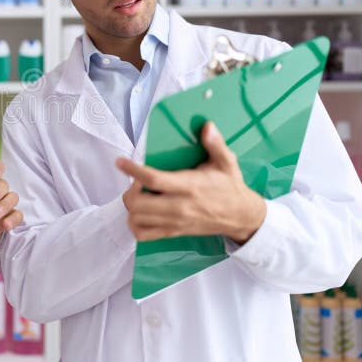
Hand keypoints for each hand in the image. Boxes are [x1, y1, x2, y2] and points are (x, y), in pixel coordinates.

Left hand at [118, 121, 266, 244]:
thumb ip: (216, 144)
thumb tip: (207, 126)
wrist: (241, 217)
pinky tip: (141, 213)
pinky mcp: (173, 233)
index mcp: (189, 186)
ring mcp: (175, 222)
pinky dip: (135, 224)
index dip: (133, 170)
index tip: (120, 162)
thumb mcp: (227, 163)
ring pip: (137, 219)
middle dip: (130, 190)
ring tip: (139, 195)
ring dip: (131, 206)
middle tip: (136, 182)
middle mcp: (179, 206)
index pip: (154, 179)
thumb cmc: (230, 187)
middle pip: (138, 203)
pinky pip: (144, 234)